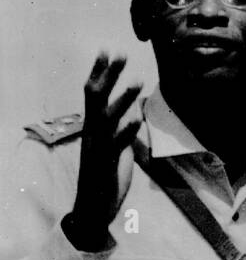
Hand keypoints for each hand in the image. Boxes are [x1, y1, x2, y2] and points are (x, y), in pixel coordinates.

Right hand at [68, 52, 142, 249]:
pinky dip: (127, 130)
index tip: (107, 49)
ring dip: (123, 99)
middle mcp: (92, 134)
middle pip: (96, 97)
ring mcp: (98, 148)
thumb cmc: (104, 178)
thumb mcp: (117, 150)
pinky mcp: (107, 164)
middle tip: (120, 52)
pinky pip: (116, 144)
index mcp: (93, 128)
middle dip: (108, 74)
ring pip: (107, 117)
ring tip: (138, 80)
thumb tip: (134, 113)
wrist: (93, 209)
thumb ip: (124, 131)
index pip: (93, 94)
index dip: (99, 72)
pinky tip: (138, 118)